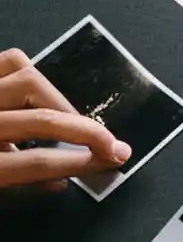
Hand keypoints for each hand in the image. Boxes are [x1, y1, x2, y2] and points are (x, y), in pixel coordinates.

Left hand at [0, 48, 131, 189]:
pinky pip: (11, 60)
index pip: (38, 163)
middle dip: (86, 129)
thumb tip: (60, 180)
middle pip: (43, 117)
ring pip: (29, 80)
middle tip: (110, 141)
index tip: (112, 158)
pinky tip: (37, 92)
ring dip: (59, 100)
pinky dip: (29, 71)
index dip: (82, 162)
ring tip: (70, 117)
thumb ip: (17, 181)